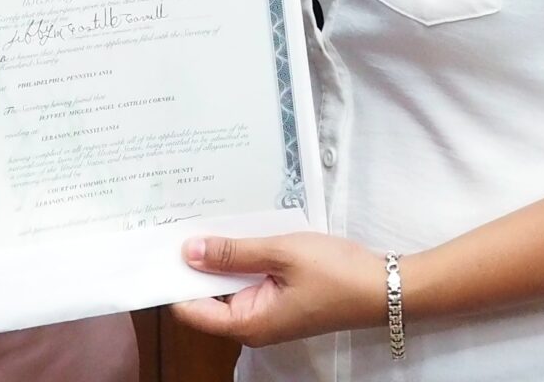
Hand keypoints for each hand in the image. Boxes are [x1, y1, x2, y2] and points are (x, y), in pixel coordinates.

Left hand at [169, 232, 389, 348]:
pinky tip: (235, 232)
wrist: (385, 286)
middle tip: (175, 223)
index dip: (172, 280)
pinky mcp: (281, 300)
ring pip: (229, 286)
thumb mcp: (281, 253)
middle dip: (194, 264)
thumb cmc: (335, 272)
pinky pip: (250, 280)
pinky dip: (241, 259)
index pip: (191, 309)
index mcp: (248, 323)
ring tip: (201, 220)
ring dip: (220, 258)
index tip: (157, 248)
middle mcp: (253, 324)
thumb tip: (188, 251)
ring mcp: (268, 313)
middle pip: (207, 296)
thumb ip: (234, 253)